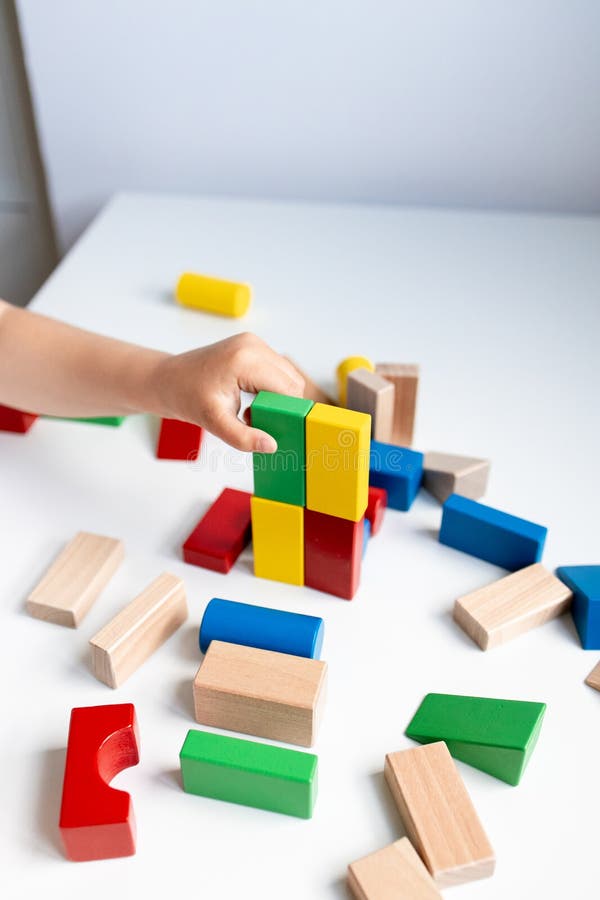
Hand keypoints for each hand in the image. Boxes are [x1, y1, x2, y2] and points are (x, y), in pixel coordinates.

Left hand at [151, 332, 303, 451]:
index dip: (287, 411)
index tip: (274, 428)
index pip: (288, 388)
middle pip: (293, 381)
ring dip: (278, 398)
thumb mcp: (214, 422)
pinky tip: (251, 399)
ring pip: (288, 376)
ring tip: (251, 410)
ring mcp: (253, 343)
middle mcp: (253, 345)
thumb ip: (243, 437)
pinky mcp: (252, 346)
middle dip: (283, 405)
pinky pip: (277, 370)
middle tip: (256, 420)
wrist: (168, 380)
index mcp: (245, 360)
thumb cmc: (186, 396)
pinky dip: (272, 389)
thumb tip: (271, 446)